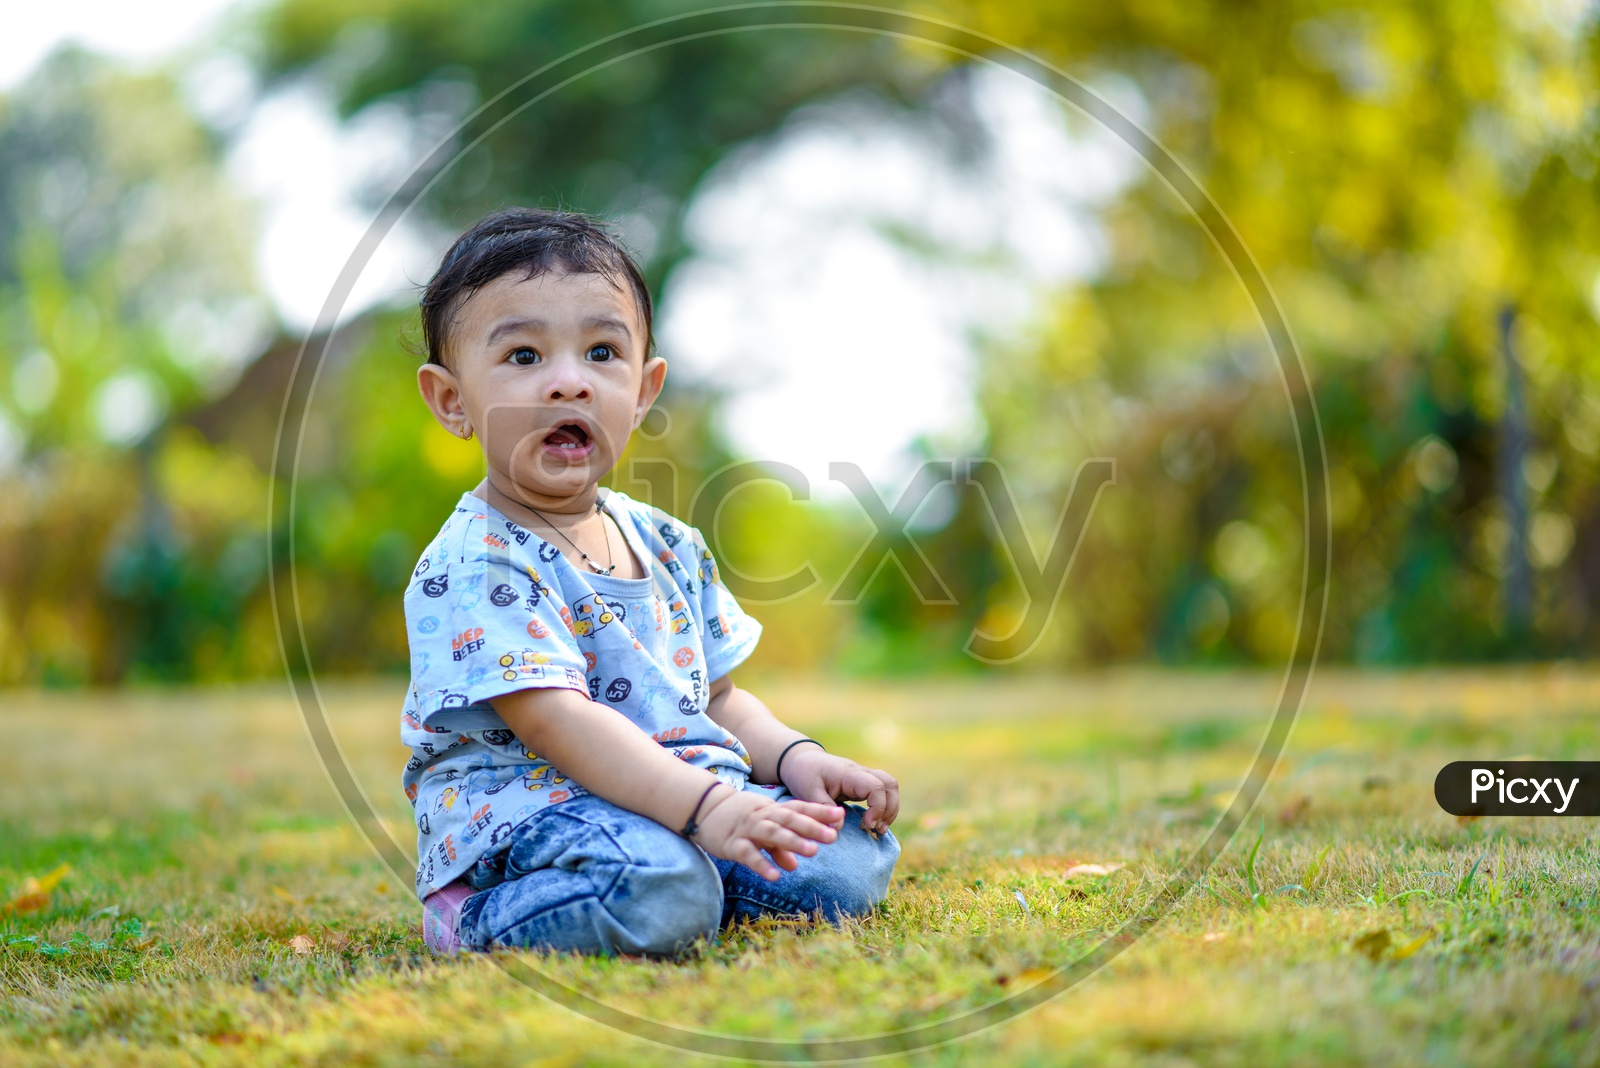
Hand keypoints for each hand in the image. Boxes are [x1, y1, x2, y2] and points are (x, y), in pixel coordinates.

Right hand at [691, 785, 844, 880]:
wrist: (702, 807)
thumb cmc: (737, 817)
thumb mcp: (760, 828)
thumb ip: (778, 848)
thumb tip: (794, 866)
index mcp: (771, 810)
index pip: (798, 808)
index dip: (819, 811)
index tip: (840, 814)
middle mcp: (762, 816)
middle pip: (790, 819)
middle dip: (812, 827)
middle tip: (833, 836)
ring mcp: (747, 829)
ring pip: (772, 833)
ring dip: (793, 842)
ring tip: (813, 851)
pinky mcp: (731, 843)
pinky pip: (748, 854)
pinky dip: (761, 864)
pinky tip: (775, 876)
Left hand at [778, 747, 899, 833]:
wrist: (801, 760)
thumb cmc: (804, 773)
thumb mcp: (808, 791)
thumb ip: (824, 808)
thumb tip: (838, 828)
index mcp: (849, 774)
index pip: (876, 786)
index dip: (878, 808)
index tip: (866, 825)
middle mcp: (860, 773)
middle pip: (890, 784)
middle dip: (890, 808)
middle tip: (877, 829)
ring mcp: (863, 778)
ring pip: (890, 787)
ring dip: (890, 809)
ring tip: (878, 829)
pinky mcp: (862, 784)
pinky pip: (882, 793)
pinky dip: (884, 808)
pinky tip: (873, 823)